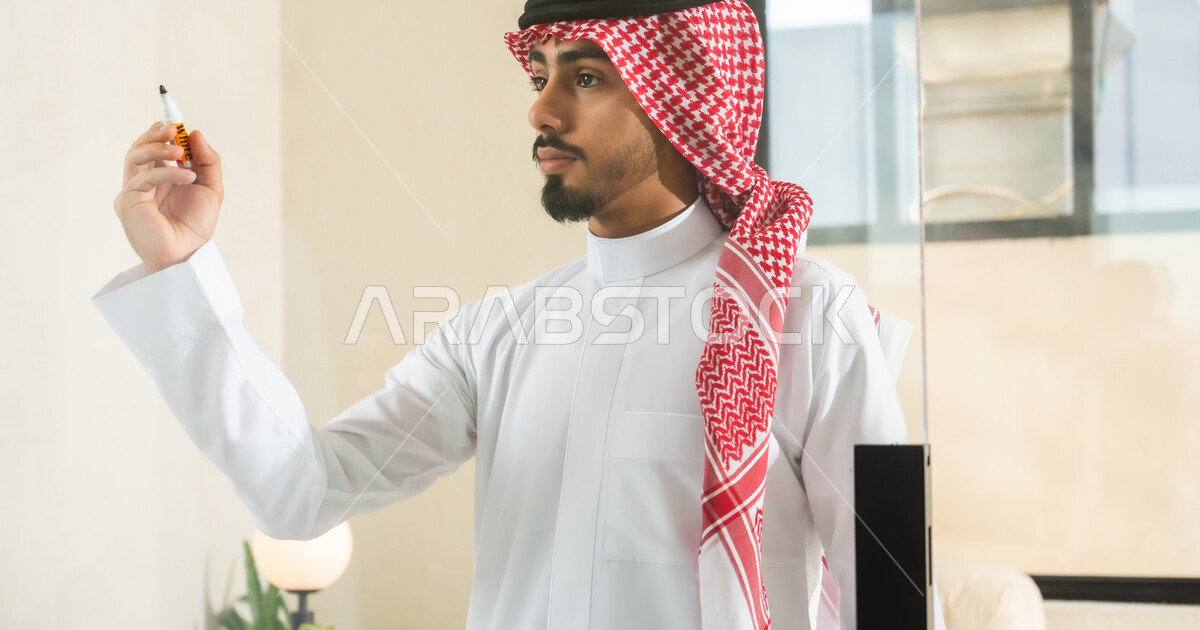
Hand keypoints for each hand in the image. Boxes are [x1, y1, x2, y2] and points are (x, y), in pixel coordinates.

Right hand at [114, 121, 222, 273]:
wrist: (187, 256)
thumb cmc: (195, 227)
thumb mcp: (210, 189)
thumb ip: (206, 161)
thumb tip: (195, 133)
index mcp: (157, 179)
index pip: (153, 147)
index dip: (161, 132)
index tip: (175, 121)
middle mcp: (141, 183)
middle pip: (139, 147)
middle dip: (155, 134)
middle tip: (173, 129)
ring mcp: (132, 191)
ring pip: (134, 156)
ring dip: (157, 147)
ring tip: (180, 150)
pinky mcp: (130, 201)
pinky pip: (144, 176)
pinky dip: (167, 171)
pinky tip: (187, 176)